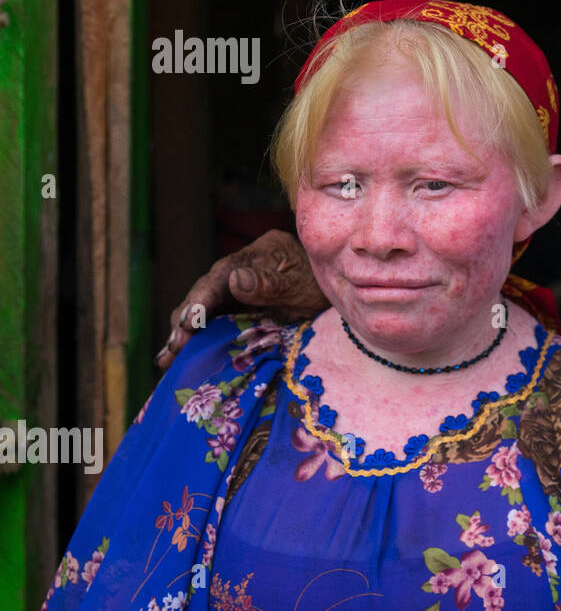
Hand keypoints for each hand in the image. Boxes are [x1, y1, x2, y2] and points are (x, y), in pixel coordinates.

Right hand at [155, 229, 328, 368]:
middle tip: (173, 349)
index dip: (201, 300)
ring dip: (187, 331)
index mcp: (261, 252)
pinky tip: (182, 355)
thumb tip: (234, 281)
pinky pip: (217, 317)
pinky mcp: (243, 303)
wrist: (341, 292)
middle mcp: (245, 265)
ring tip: (168, 357)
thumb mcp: (302, 287)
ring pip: (207, 307)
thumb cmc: (324, 286)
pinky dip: (201, 335)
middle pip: (207, 291)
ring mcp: (242, 284)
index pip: (222, 275)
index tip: (187, 322)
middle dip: (186, 320)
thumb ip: (269, 285)